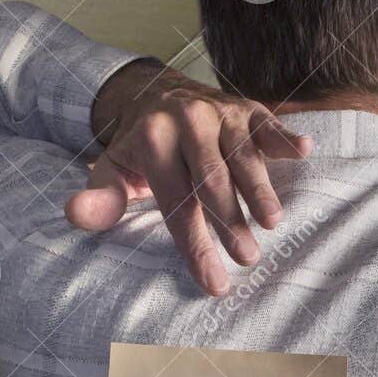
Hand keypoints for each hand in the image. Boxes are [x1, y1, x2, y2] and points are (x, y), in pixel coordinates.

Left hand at [67, 58, 313, 295]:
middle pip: (211, 180)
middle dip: (230, 221)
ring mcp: (219, 112)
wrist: (159, 94)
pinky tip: (303, 150)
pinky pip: (267, 123)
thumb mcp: (111, 172)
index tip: (213, 282)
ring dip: (260, 189)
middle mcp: (186, 122)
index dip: (195, 244)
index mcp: (151, 140)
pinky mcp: (245, 108)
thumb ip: (100, 198)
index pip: (176, 202)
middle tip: (248, 257)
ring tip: (273, 222)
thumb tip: (74, 213)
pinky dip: (285, 137)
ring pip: (242, 155)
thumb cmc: (140, 149)